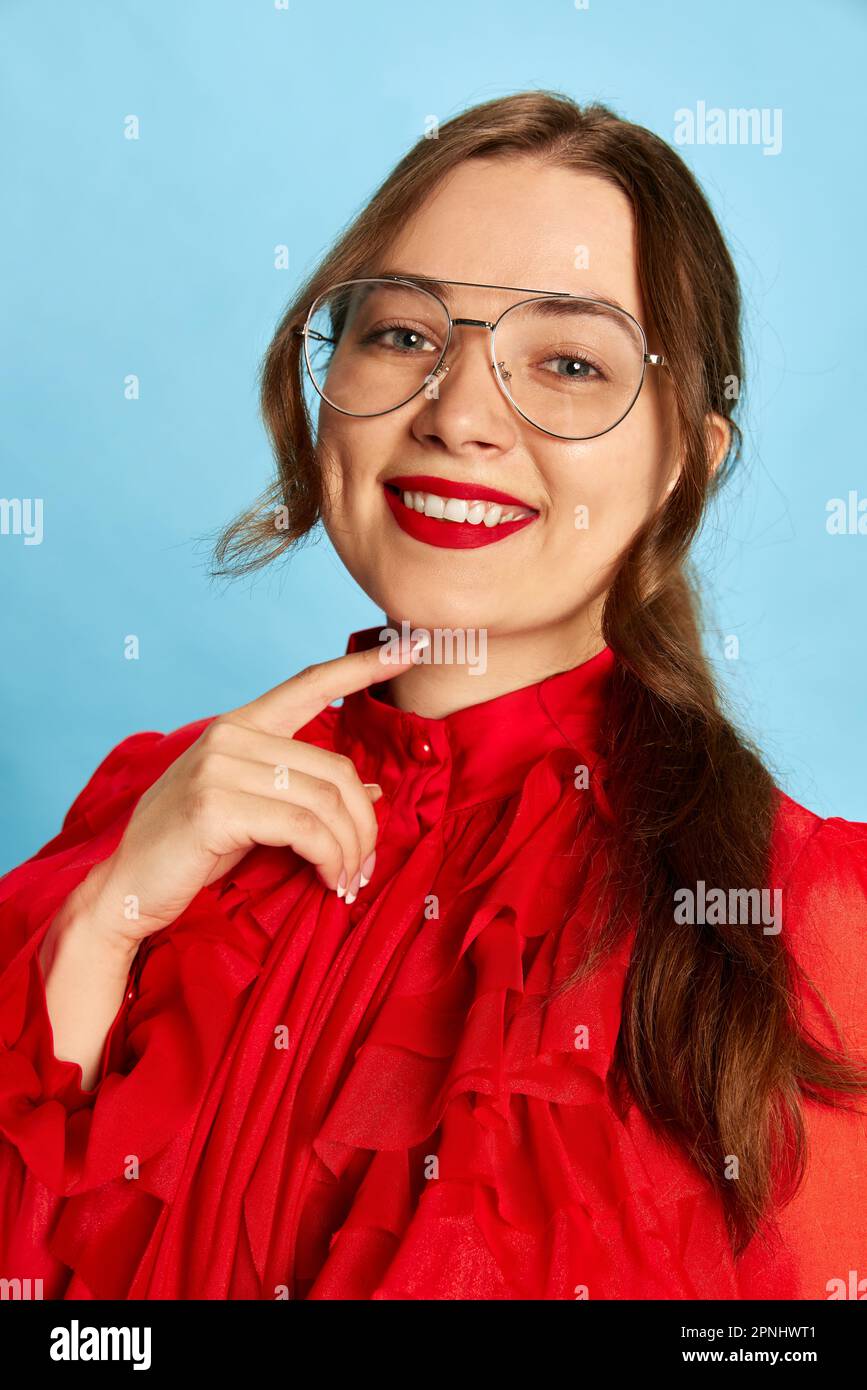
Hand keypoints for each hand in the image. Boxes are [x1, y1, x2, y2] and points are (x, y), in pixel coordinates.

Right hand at [82, 637, 425, 945]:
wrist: (129, 889)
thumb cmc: (193, 849)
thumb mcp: (255, 811)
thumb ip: (304, 792)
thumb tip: (371, 790)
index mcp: (239, 726)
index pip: (308, 683)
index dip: (363, 665)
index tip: (414, 645)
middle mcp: (230, 735)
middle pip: (335, 767)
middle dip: (363, 824)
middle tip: (365, 867)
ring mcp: (219, 767)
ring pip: (325, 801)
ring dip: (349, 850)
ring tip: (348, 881)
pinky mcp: (215, 806)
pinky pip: (304, 829)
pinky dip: (328, 859)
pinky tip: (328, 881)